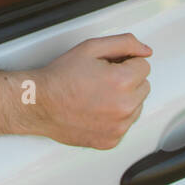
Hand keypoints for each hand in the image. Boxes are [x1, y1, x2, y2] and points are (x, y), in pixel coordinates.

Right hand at [29, 34, 151, 148]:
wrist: (39, 104)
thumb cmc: (60, 78)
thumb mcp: (91, 48)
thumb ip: (124, 43)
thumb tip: (145, 51)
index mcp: (122, 81)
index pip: (144, 66)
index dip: (125, 63)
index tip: (109, 66)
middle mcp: (124, 107)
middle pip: (143, 86)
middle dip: (127, 80)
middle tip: (102, 79)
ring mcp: (118, 127)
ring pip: (137, 106)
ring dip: (124, 99)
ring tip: (98, 95)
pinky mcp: (111, 141)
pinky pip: (125, 125)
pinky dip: (115, 118)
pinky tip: (97, 110)